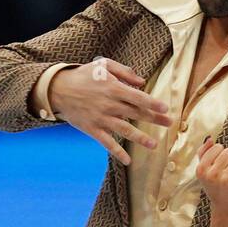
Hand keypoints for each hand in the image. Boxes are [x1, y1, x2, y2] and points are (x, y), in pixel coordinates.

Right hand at [49, 58, 171, 162]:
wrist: (58, 90)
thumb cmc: (82, 76)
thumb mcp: (102, 65)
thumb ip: (123, 71)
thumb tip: (141, 82)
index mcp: (113, 88)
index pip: (138, 97)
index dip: (153, 103)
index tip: (166, 108)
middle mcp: (110, 105)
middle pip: (137, 113)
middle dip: (155, 119)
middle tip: (169, 123)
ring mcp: (102, 119)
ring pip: (125, 130)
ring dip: (140, 138)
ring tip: (154, 145)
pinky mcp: (93, 130)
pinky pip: (107, 143)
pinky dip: (117, 153)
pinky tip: (127, 161)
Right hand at [197, 137, 227, 213]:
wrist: (226, 211)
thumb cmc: (216, 188)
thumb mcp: (205, 173)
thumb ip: (203, 154)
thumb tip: (210, 138)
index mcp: (201, 169)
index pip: (217, 146)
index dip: (222, 155)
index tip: (219, 167)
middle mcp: (211, 174)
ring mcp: (225, 180)